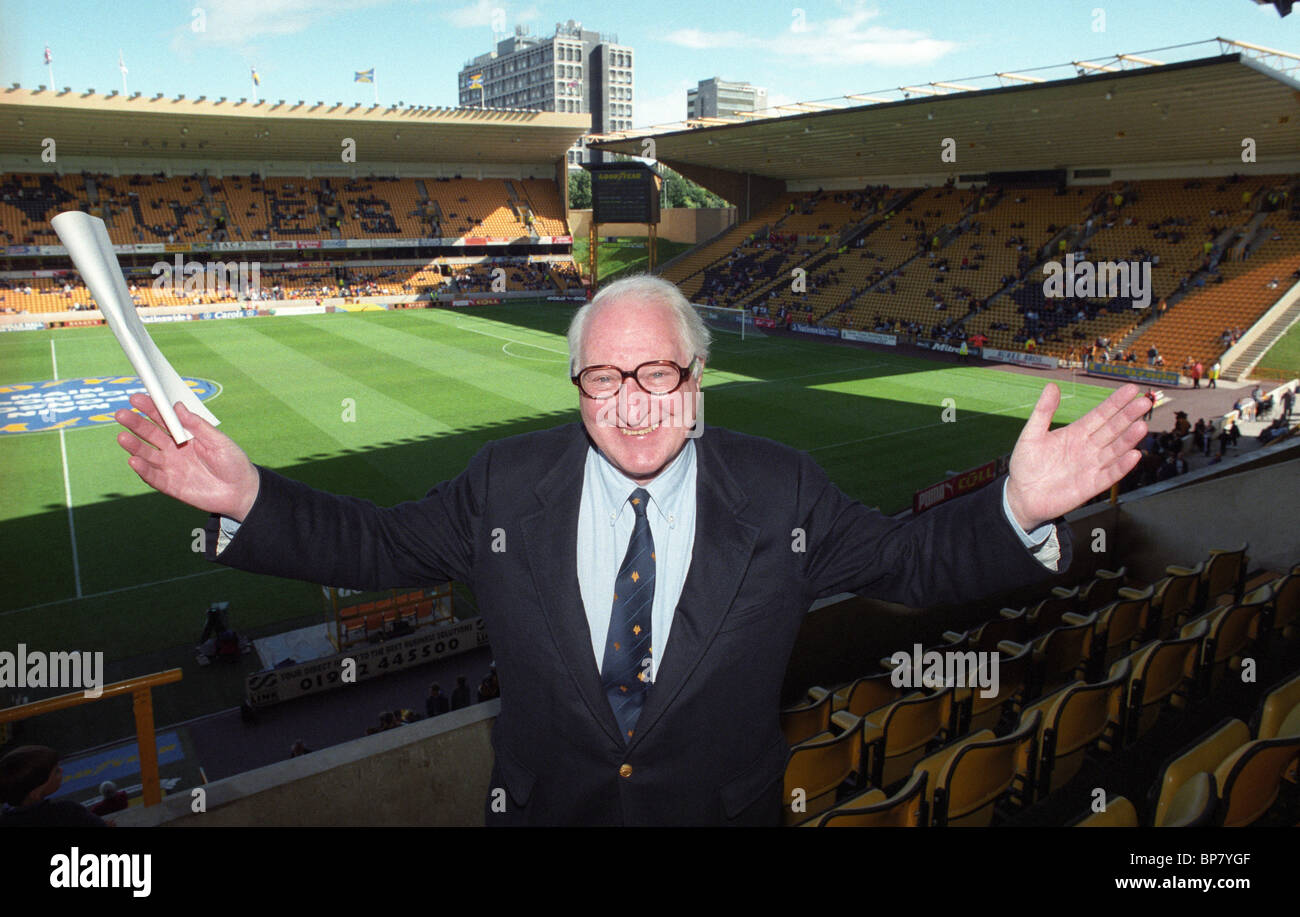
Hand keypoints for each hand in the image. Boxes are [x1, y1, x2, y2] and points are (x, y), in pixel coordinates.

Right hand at [115, 393, 259, 521]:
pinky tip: (134, 460)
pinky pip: (153, 477)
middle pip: (151, 435)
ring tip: (122, 437)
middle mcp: (174, 450)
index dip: (151, 409)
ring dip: (134, 446)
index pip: (164, 419)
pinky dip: (143, 470)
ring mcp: (171, 467)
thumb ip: (198, 425)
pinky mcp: (171, 485)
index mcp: (186, 435)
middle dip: (136, 424)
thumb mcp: (219, 441)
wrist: (242, 492)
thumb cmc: (233, 463)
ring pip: (148, 455)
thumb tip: (177, 406)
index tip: (137, 398)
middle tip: (121, 414)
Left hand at [1005, 382, 1146, 530]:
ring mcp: (1092, 466)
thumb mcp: (1031, 435)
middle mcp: (1089, 447)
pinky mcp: (1091, 485)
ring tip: (1141, 426)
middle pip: (1113, 429)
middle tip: (1144, 401)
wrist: (1021, 496)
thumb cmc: (1026, 465)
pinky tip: (1134, 455)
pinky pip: (1110, 474)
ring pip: (1115, 450)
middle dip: (1128, 415)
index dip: (1116, 402)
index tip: (1131, 388)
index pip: (1101, 414)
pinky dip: (1121, 466)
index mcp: (1077, 432)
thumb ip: (1043, 411)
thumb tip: (1052, 386)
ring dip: (1128, 439)